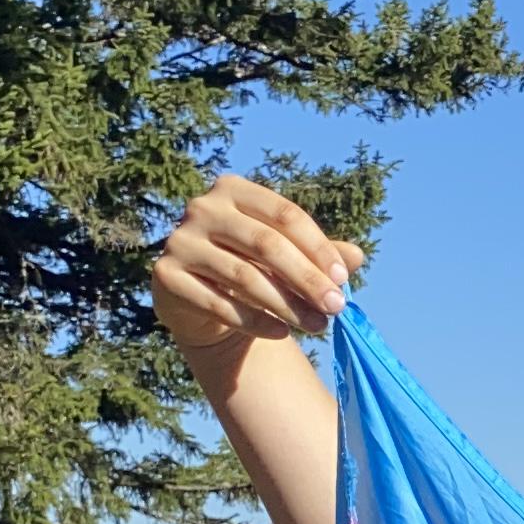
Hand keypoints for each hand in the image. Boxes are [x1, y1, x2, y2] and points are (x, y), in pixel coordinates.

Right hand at [155, 176, 361, 351]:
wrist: (199, 300)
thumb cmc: (250, 267)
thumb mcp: (285, 257)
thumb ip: (318, 253)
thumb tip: (357, 256)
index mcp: (233, 189)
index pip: (284, 214)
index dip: (318, 247)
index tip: (344, 280)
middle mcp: (202, 208)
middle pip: (266, 244)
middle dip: (307, 279)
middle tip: (336, 308)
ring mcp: (180, 240)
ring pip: (244, 277)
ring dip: (287, 305)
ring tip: (318, 326)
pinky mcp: (167, 275)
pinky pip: (219, 303)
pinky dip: (255, 322)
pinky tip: (282, 333)